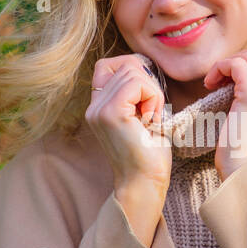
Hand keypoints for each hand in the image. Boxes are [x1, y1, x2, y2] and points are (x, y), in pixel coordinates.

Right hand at [86, 54, 171, 193]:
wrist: (145, 182)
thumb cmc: (149, 153)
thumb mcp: (140, 115)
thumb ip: (135, 92)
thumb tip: (143, 66)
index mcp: (97, 107)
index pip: (107, 65)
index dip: (133, 71)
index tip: (147, 97)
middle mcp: (93, 107)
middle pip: (125, 65)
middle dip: (148, 85)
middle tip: (151, 114)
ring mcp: (99, 109)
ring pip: (133, 72)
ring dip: (152, 93)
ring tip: (151, 119)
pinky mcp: (111, 113)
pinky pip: (138, 83)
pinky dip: (153, 97)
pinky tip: (151, 120)